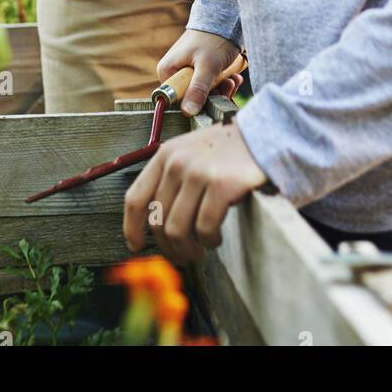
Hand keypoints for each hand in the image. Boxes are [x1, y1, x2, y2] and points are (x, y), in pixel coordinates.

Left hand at [123, 121, 265, 262]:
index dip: (131, 228)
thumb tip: (156, 224)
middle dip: (169, 247)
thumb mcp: (188, 154)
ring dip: (188, 248)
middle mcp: (177, 163)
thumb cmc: (224, 151)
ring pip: (178, 230)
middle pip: (158, 221)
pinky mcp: (220, 185)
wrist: (260, 136)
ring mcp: (198, 173)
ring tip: (201, 248)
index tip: (136, 247)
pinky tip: (216, 237)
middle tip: (183, 255)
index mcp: (164, 155)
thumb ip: (170, 180)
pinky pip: (204, 229)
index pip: (136, 198)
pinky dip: (209, 241)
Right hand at [156, 30, 243, 115]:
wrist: (227, 18)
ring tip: (232, 79)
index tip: (212, 98)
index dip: (194, 103)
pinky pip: (211, 84)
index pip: (176, 100)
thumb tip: (188, 112)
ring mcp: (189, 71)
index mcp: (168, 71)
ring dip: (222, 88)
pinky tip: (234, 76)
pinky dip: (224, 82)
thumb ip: (198, 89)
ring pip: (205, 92)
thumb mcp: (207, 66)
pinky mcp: (201, 69)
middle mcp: (175, 72)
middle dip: (213, 94)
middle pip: (192, 97)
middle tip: (227, 85)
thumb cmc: (213, 38)